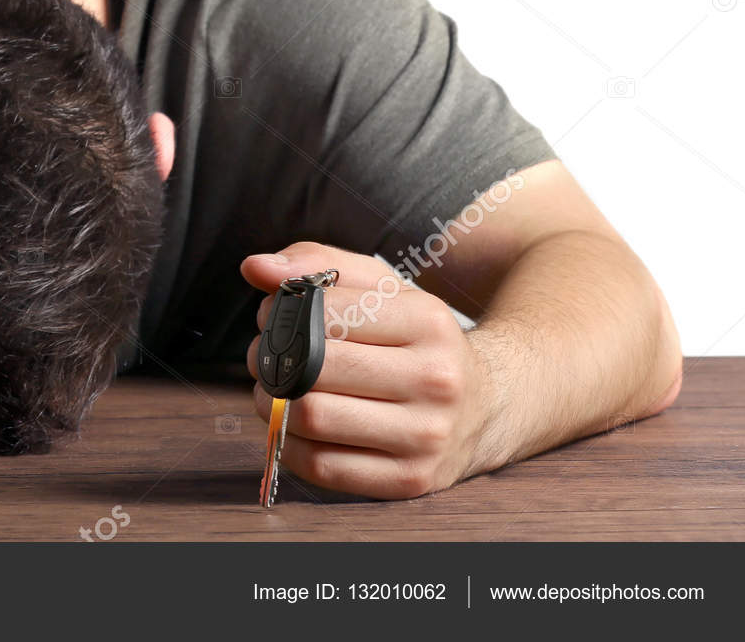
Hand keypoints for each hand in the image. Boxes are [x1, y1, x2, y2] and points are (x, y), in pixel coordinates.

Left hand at [242, 242, 493, 499]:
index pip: (325, 314)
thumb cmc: (415, 341)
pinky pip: (321, 466)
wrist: (488, 406)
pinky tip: (292, 424)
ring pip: (312, 418)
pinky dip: (289, 443)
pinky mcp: (409, 479)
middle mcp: (435, 380)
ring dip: (272, 402)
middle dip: (272, 359)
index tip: (274, 316)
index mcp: (428, 323)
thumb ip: (317, 264)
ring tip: (275, 388)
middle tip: (267, 355)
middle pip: (313, 369)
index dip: (282, 313)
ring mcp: (426, 436)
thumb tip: (256, 268)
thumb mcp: (381, 289)